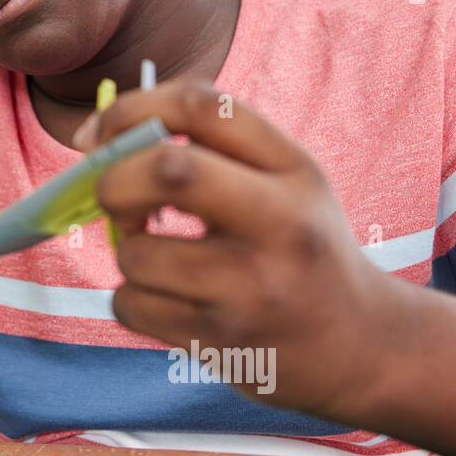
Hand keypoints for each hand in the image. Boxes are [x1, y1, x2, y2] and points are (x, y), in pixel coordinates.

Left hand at [74, 79, 410, 418]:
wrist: (361, 348)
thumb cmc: (299, 248)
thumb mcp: (284, 182)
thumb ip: (211, 145)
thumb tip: (94, 139)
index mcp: (295, 169)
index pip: (202, 107)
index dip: (131, 108)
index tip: (99, 132)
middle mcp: (282, 224)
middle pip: (169, 170)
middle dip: (115, 180)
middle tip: (116, 197)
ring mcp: (252, 288)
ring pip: (135, 253)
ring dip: (128, 253)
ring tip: (163, 262)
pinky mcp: (223, 341)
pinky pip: (131, 306)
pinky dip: (132, 300)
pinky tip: (172, 302)